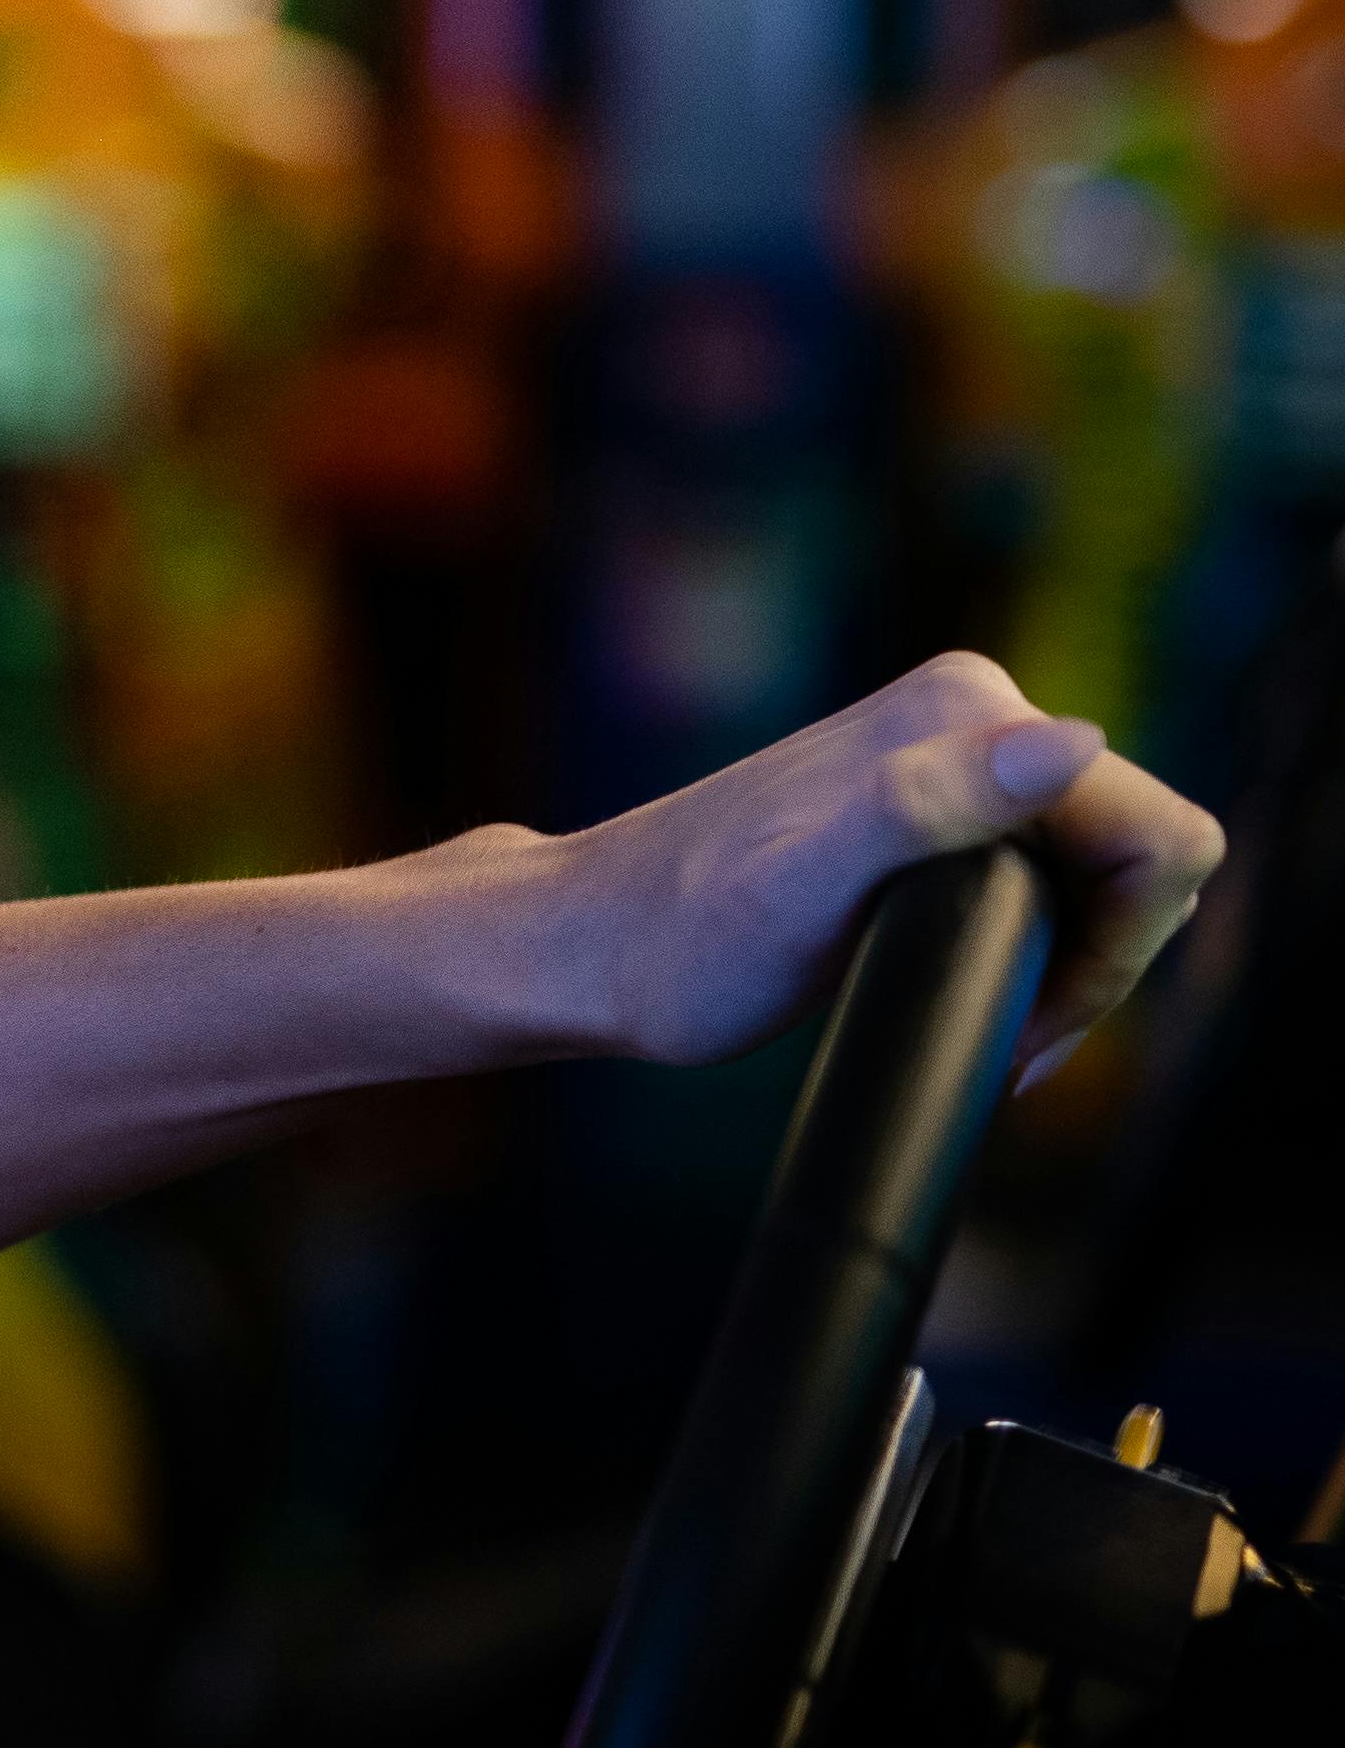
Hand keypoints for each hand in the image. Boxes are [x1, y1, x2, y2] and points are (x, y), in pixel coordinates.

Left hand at [558, 652, 1222, 1074]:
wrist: (590, 950)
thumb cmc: (681, 935)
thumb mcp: (807, 882)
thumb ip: (930, 803)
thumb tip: (1071, 743)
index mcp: (968, 709)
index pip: (1155, 832)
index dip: (1122, 944)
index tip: (1034, 1015)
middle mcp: (971, 714)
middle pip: (1134, 853)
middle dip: (1096, 958)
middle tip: (1010, 1038)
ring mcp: (953, 760)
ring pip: (1096, 874)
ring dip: (1067, 963)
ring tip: (987, 1026)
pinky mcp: (932, 808)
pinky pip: (1044, 877)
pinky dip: (1031, 947)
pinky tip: (969, 993)